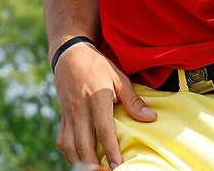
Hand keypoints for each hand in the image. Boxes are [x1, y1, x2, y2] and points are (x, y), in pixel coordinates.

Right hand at [53, 41, 155, 167]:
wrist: (69, 54)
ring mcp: (68, 113)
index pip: (103, 130)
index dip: (110, 150)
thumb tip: (150, 117)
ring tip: (94, 170)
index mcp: (96, 98)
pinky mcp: (63, 116)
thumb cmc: (98, 66)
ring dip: (81, 161)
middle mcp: (80, 108)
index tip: (118, 166)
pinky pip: (62, 140)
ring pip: (70, 145)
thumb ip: (133, 100)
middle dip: (94, 163)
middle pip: (84, 142)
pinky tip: (81, 160)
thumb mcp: (118, 78)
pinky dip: (70, 154)